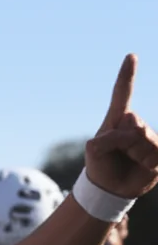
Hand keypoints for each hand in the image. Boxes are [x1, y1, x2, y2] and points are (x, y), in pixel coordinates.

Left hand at [85, 54, 157, 198]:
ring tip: (129, 160)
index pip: (123, 93)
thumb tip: (132, 133)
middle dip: (123, 141)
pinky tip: (143, 167)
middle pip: (135, 124)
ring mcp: (151, 137)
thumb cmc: (100, 165)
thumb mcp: (94, 151)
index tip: (131, 56)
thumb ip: (107, 139)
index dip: (127, 75)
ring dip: (135, 154)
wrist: (111, 187)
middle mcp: (136, 124)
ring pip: (146, 140)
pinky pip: (157, 153)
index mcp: (118, 119)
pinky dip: (147, 163)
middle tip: (118, 153)